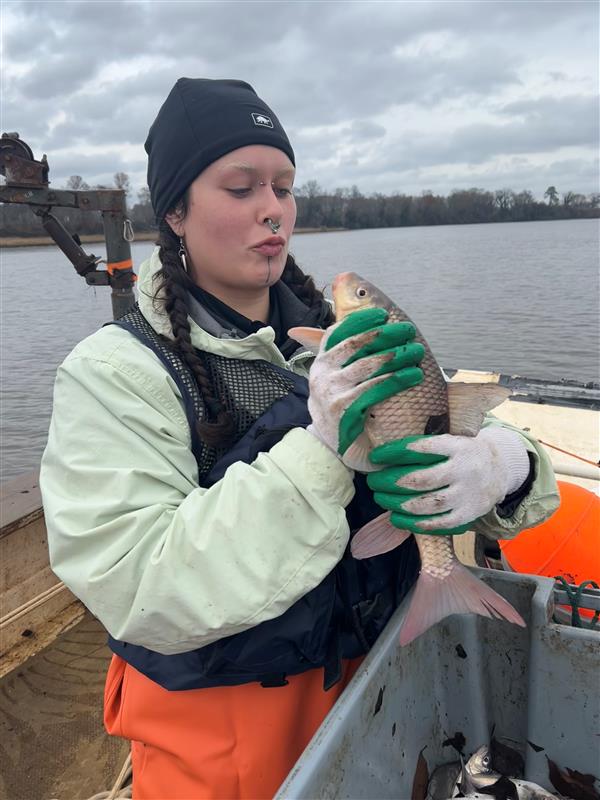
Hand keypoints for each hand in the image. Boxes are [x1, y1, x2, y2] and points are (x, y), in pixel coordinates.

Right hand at [305, 308, 424, 459]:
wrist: (332, 450)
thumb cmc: (341, 410)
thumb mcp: (335, 382)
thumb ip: (345, 359)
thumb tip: (368, 332)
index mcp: (320, 363)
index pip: (336, 333)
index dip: (359, 321)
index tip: (382, 315)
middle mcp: (321, 374)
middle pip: (355, 345)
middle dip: (384, 334)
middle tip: (408, 331)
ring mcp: (331, 392)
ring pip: (368, 365)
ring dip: (396, 355)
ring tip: (417, 352)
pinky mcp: (343, 410)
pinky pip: (374, 389)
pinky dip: (397, 379)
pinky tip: (413, 375)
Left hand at [367, 426, 530, 533]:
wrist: (501, 471)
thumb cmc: (464, 453)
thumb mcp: (452, 439)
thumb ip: (426, 446)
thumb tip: (385, 453)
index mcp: (458, 446)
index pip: (422, 448)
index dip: (394, 453)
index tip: (375, 457)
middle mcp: (464, 470)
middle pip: (420, 479)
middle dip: (390, 481)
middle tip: (373, 481)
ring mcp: (467, 495)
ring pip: (427, 504)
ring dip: (397, 503)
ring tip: (380, 498)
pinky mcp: (467, 516)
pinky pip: (437, 524)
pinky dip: (413, 523)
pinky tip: (396, 518)